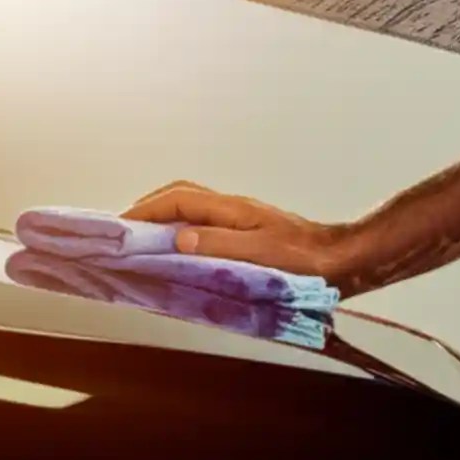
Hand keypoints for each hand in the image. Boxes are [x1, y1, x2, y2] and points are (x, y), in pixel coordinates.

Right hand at [121, 181, 350, 279]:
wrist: (341, 261)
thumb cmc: (306, 260)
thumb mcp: (259, 254)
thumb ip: (218, 245)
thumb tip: (177, 238)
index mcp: (231, 209)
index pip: (177, 199)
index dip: (144, 211)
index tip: (118, 227)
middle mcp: (232, 209)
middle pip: (180, 198)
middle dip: (148, 210)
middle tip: (123, 233)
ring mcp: (240, 221)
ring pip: (191, 211)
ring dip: (164, 221)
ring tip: (143, 244)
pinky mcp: (248, 235)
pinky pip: (204, 226)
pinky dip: (182, 234)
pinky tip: (179, 256)